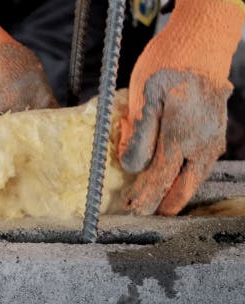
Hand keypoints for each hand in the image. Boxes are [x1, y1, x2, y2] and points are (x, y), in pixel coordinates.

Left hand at [118, 0, 244, 214]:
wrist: (201, 45)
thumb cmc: (166, 68)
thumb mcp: (143, 99)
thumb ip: (139, 137)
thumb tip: (132, 168)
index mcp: (180, 137)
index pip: (160, 178)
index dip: (147, 197)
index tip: (135, 209)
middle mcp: (202, 143)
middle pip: (185, 185)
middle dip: (166, 202)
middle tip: (149, 213)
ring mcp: (213, 138)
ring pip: (197, 175)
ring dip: (178, 190)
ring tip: (161, 200)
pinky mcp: (217, 131)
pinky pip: (203, 161)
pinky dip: (188, 173)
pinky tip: (176, 175)